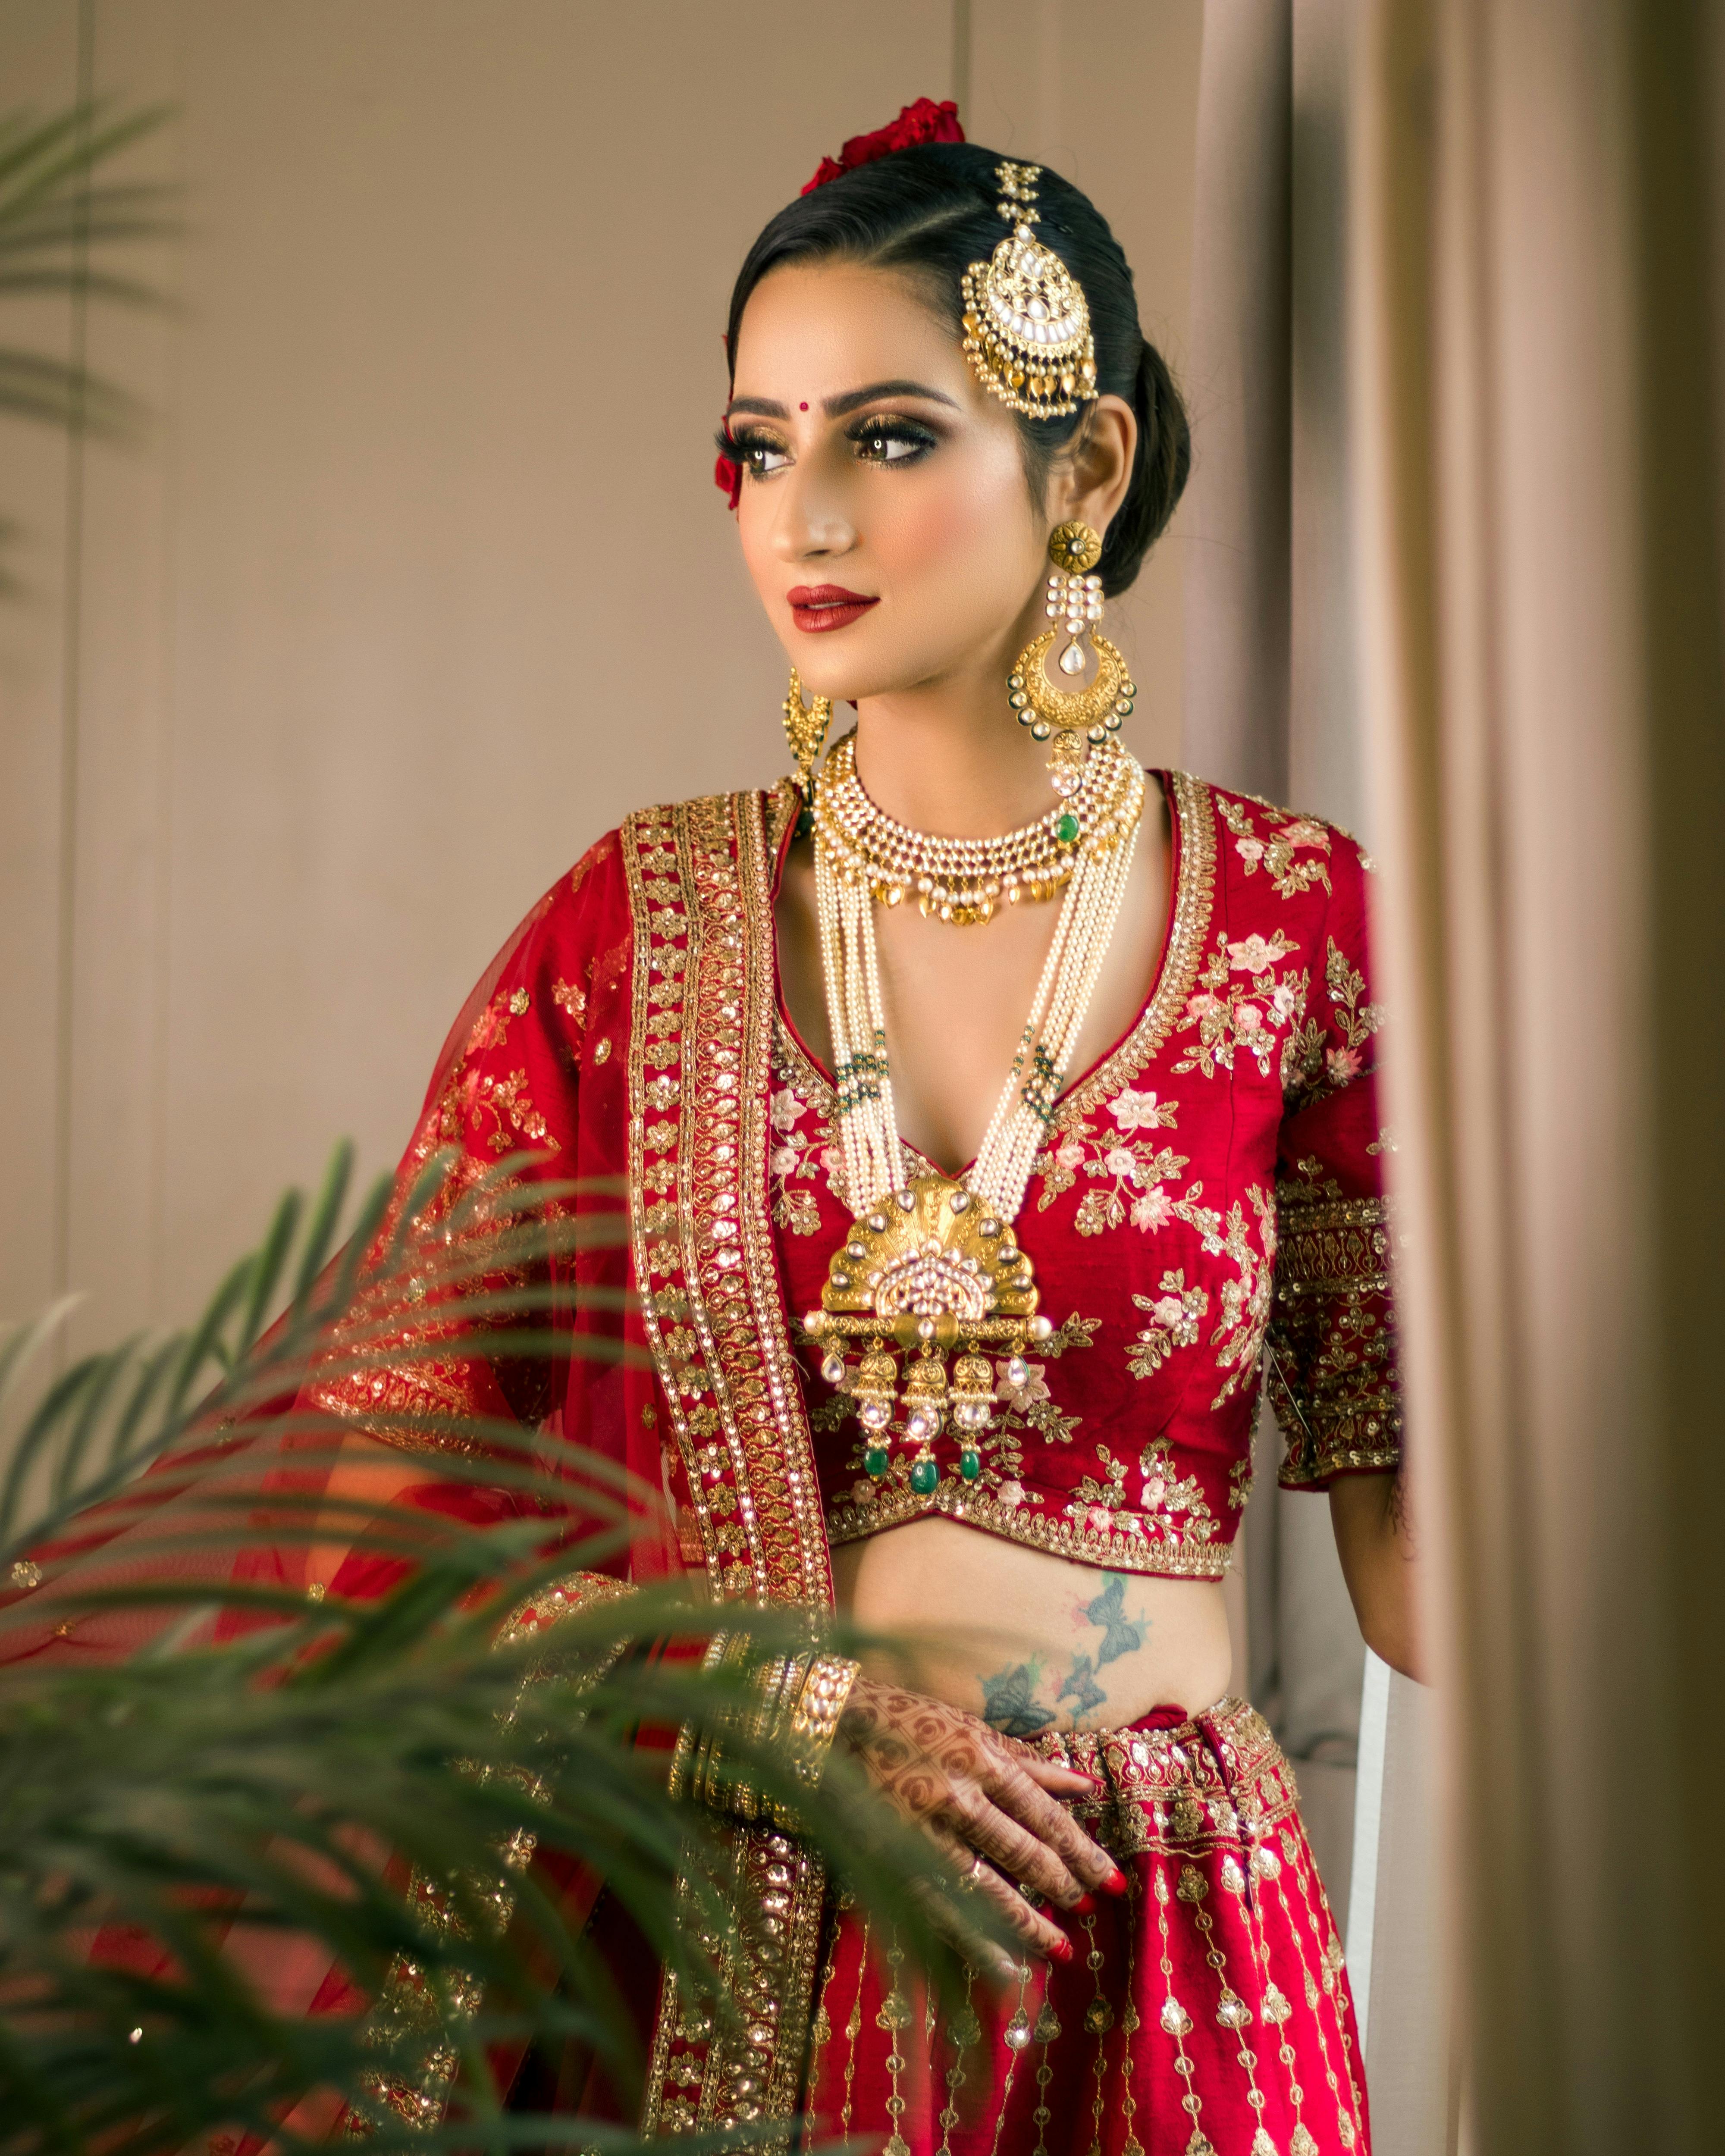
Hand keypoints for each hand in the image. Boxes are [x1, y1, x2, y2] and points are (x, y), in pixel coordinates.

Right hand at [838, 1675, 1125, 1962]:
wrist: (830, 1724)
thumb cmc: (909, 1721)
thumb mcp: (972, 1730)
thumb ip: (1028, 1762)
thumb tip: (1084, 1786)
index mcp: (982, 1759)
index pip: (1047, 1816)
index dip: (1083, 1852)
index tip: (1112, 1881)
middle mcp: (959, 1797)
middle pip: (1024, 1854)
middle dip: (1063, 1886)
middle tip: (1091, 1912)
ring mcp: (923, 1832)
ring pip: (987, 1890)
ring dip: (1028, 1925)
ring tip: (1060, 1950)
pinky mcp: (891, 1858)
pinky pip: (942, 1910)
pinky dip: (975, 1942)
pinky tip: (1003, 1967)